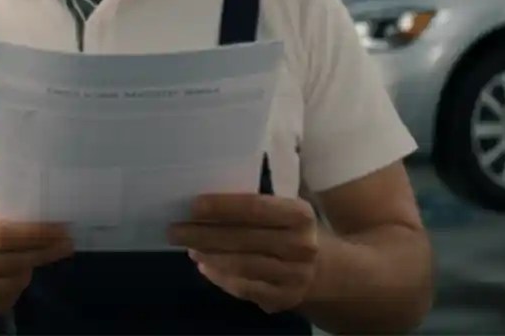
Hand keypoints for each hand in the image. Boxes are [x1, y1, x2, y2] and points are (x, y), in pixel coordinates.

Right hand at [0, 220, 73, 327]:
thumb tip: (44, 229)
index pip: (2, 235)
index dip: (35, 233)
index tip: (61, 229)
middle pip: (10, 261)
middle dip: (43, 252)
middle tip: (66, 244)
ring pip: (11, 283)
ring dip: (31, 270)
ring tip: (40, 258)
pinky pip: (5, 301)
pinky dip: (17, 288)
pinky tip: (18, 277)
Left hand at [168, 194, 318, 313]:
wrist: (329, 272)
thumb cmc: (297, 233)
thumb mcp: (288, 213)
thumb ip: (257, 209)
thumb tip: (206, 206)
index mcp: (300, 215)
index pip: (256, 208)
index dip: (223, 207)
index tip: (193, 205)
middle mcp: (300, 246)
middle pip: (243, 238)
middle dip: (203, 233)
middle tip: (175, 229)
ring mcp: (293, 276)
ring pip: (240, 265)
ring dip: (208, 255)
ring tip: (187, 246)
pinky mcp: (283, 298)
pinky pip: (243, 288)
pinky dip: (219, 277)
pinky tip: (204, 266)